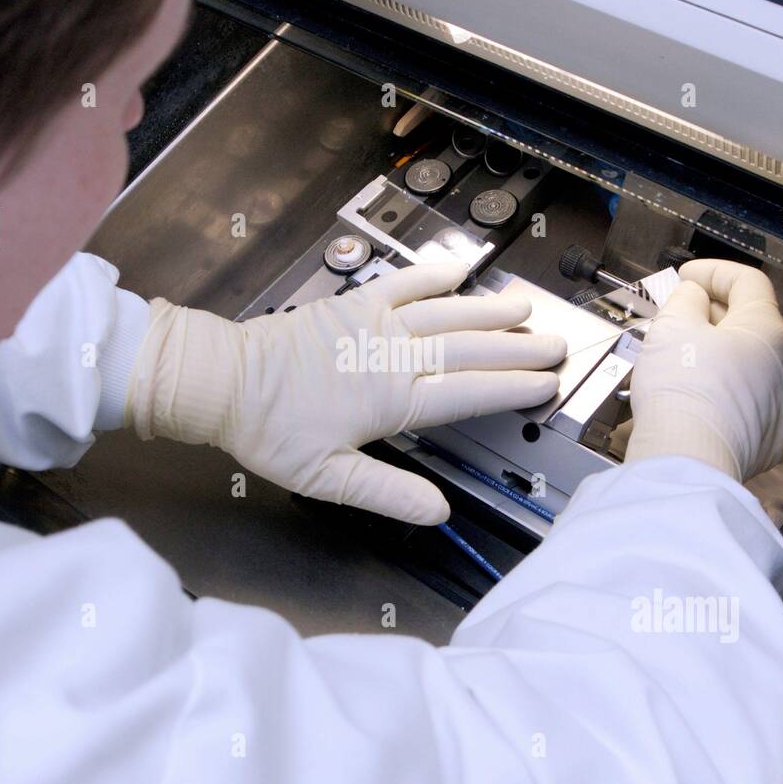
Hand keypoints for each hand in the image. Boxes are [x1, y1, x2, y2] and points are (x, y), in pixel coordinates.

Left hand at [126, 262, 566, 523]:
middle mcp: (392, 357)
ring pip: (446, 314)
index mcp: (392, 401)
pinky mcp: (352, 304)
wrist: (225, 382)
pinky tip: (461, 270)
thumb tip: (439, 513)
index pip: (468, 393)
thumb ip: (389, 493)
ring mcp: (374, 324)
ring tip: (525, 309)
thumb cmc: (272, 432)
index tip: (545, 385)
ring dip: (489, 311)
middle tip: (556, 346)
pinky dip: (433, 274)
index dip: (511, 388)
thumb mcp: (329, 479)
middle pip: (469, 349)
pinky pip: (402, 283)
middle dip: (517, 349)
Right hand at [624, 259, 782, 481]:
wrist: (688, 455)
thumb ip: (686, 301)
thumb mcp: (670, 328)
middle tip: (690, 318)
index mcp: (764, 327)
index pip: (746, 283)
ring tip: (739, 356)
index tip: (688, 279)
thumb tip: (695, 296)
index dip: (714, 273)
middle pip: (763, 324)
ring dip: (766, 356)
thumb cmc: (680, 390)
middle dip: (725, 314)